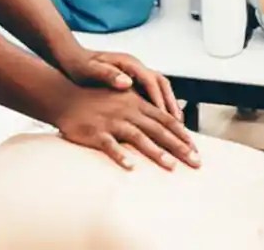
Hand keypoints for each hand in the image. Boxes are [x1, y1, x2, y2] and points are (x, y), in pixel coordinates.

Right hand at [52, 86, 199, 170]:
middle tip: (195, 161)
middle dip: (179, 146)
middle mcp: (128, 110)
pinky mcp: (96, 132)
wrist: (66, 96)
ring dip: (156, 152)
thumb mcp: (123, 100)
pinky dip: (120, 155)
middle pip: (158, 130)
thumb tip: (165, 124)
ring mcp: (112, 121)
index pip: (166, 119)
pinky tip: (131, 167)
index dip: (182, 135)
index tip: (196, 149)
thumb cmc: (96, 101)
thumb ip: (143, 111)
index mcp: (137, 103)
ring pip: (138, 137)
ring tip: (171, 166)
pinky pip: (110, 145)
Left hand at [59, 49, 182, 120]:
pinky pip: (152, 94)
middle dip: (171, 104)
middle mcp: (135, 67)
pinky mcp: (132, 82)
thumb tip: (126, 82)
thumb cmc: (79, 66)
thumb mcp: (90, 70)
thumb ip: (108, 75)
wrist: (71, 59)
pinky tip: (161, 123)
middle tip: (178, 124)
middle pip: (162, 85)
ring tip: (176, 126)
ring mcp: (135, 74)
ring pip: (160, 89)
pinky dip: (159, 107)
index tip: (166, 117)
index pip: (152, 81)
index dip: (160, 100)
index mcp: (128, 64)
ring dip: (168, 106)